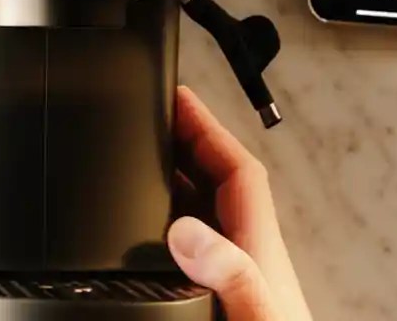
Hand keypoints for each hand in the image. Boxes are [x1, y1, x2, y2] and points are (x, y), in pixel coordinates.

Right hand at [169, 85, 313, 320]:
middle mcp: (248, 261)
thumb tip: (190, 231)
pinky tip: (147, 238)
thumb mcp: (257, 317)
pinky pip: (193, 251)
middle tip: (148, 120)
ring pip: (203, 216)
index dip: (207, 128)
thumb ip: (231, 275)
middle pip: (215, 184)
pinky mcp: (219, 305)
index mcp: (258, 252)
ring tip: (138, 165)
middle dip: (182, 145)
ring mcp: (235, 282)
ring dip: (173, 186)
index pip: (236, 170)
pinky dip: (168, 231)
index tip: (178, 98)